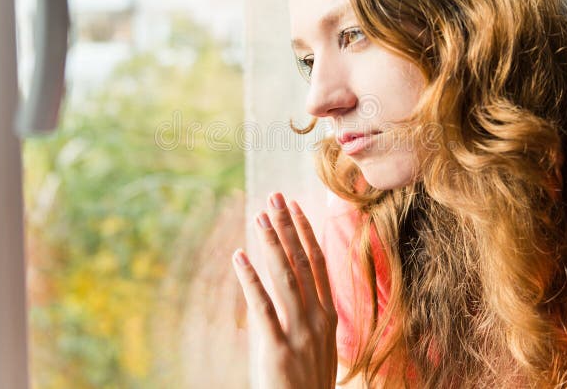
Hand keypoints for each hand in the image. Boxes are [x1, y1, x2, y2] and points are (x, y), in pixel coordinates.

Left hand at [231, 192, 337, 388]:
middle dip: (287, 226)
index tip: (294, 206)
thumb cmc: (310, 383)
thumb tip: (298, 287)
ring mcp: (299, 332)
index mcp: (328, 314)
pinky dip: (250, 279)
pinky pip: (262, 307)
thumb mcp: (320, 345)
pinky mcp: (277, 348)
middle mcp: (316, 317)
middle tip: (274, 196)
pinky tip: (239, 257)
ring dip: (271, 244)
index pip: (317, 262)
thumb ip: (311, 316)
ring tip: (259, 217)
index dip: (304, 231)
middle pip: (301, 261)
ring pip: (286, 277)